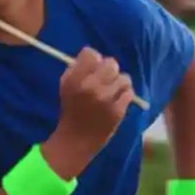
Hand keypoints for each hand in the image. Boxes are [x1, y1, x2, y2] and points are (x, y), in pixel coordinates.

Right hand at [43, 48, 135, 177]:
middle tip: (105, 78)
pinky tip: (117, 100)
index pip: (90, 54)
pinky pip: (129, 93)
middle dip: (109, 69)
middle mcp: (91, 87)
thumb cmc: (71, 110)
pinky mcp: (118, 110)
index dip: (92, 58)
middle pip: (111, 63)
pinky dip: (125, 95)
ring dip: (119, 83)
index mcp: (75, 80)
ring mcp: (107, 99)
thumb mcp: (65, 87)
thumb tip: (94, 56)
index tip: (92, 66)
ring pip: (124, 78)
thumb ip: (76, 69)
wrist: (77, 140)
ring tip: (112, 91)